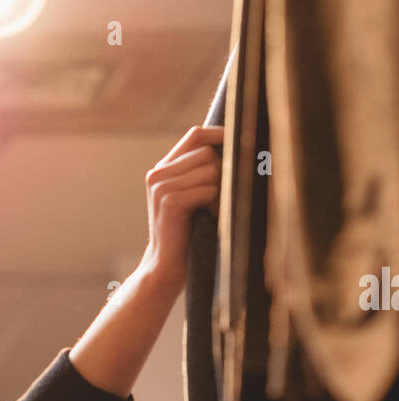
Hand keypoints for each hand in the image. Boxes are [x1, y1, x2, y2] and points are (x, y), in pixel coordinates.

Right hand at [143, 125, 223, 286]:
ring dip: (220, 190)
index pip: (195, 135)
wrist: (166, 266)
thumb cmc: (187, 232)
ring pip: (209, 169)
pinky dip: (216, 204)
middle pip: (206, 152)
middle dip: (223, 172)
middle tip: (223, 197)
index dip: (220, 133)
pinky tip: (211, 217)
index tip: (242, 139)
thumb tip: (237, 145)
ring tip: (215, 210)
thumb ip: (201, 171)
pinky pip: (207, 189)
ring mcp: (161, 187)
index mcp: (163, 169)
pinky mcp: (169, 202)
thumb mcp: (191, 196)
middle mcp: (158, 174)